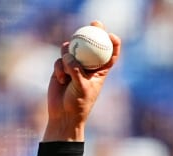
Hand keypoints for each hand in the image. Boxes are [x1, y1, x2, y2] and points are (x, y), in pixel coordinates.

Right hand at [44, 21, 121, 141]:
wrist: (63, 114)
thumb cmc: (78, 104)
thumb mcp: (82, 87)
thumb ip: (76, 70)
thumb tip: (69, 55)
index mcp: (100, 71)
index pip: (110, 54)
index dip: (113, 43)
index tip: (111, 35)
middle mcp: (88, 66)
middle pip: (92, 45)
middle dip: (94, 31)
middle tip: (94, 24)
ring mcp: (74, 66)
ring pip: (72, 50)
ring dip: (68, 54)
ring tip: (67, 66)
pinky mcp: (61, 68)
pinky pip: (59, 60)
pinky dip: (59, 68)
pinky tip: (60, 79)